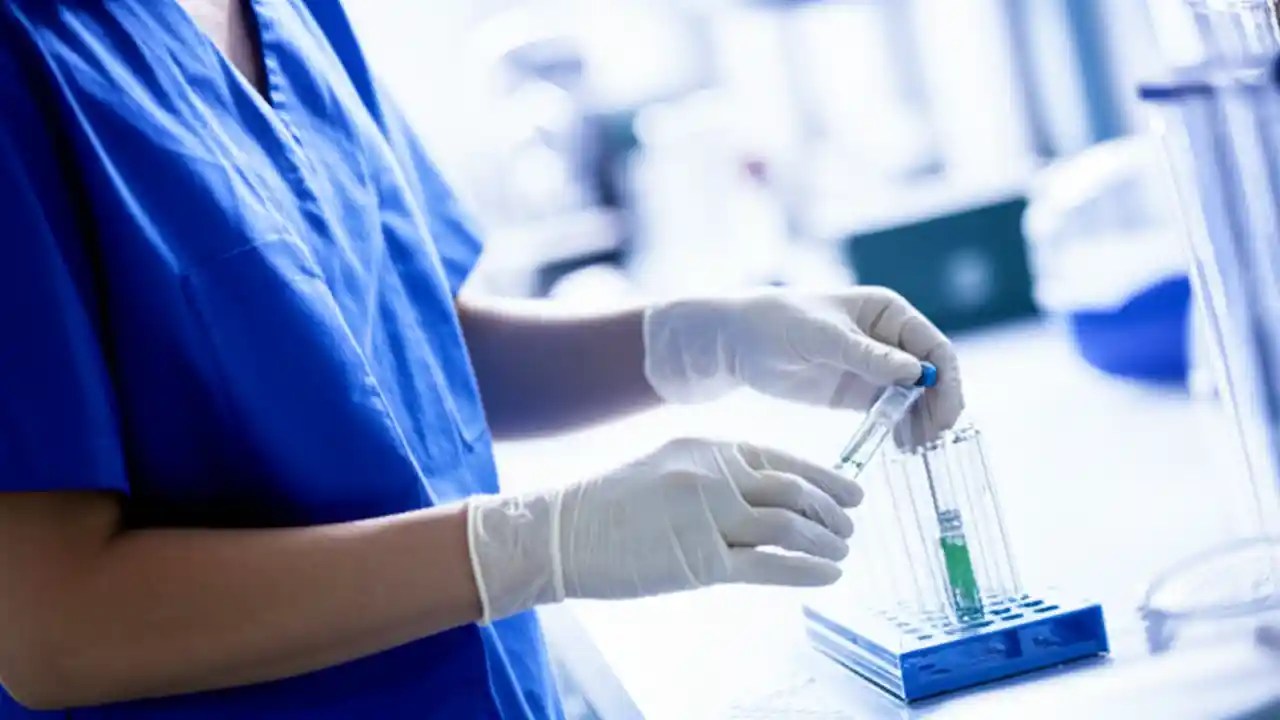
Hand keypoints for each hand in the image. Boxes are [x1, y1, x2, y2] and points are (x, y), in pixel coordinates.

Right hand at [466, 438, 860, 623]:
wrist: (562, 531)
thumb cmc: (612, 503)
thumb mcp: (668, 464)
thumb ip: (716, 472)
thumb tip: (768, 490)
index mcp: (709, 447)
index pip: (783, 459)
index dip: (825, 477)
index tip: (853, 492)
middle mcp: (715, 475)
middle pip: (795, 491)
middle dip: (833, 510)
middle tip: (851, 526)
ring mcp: (708, 516)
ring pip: (790, 526)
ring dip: (825, 541)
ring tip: (842, 551)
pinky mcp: (700, 560)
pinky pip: (769, 565)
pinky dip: (806, 569)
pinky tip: (828, 574)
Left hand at [642, 288, 963, 440]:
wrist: (736, 343)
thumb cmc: (776, 323)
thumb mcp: (822, 337)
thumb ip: (867, 355)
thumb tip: (917, 372)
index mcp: (887, 312)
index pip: (933, 346)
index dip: (947, 380)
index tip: (946, 413)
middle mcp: (889, 338)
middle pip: (931, 376)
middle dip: (938, 407)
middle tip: (933, 440)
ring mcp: (875, 367)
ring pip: (915, 398)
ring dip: (922, 421)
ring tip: (917, 448)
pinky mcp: (857, 393)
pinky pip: (890, 412)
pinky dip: (900, 428)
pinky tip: (900, 446)